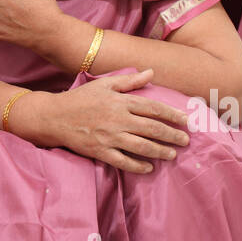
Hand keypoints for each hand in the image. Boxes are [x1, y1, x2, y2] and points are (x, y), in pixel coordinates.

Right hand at [52, 69, 190, 172]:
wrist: (55, 116)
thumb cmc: (81, 98)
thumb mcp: (105, 84)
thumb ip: (130, 80)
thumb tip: (151, 72)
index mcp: (121, 101)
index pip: (153, 108)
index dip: (172, 115)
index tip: (186, 120)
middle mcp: (118, 119)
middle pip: (152, 128)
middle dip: (172, 135)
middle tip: (186, 140)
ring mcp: (110, 137)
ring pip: (142, 146)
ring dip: (161, 151)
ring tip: (173, 154)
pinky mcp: (101, 151)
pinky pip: (124, 161)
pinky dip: (138, 166)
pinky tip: (149, 168)